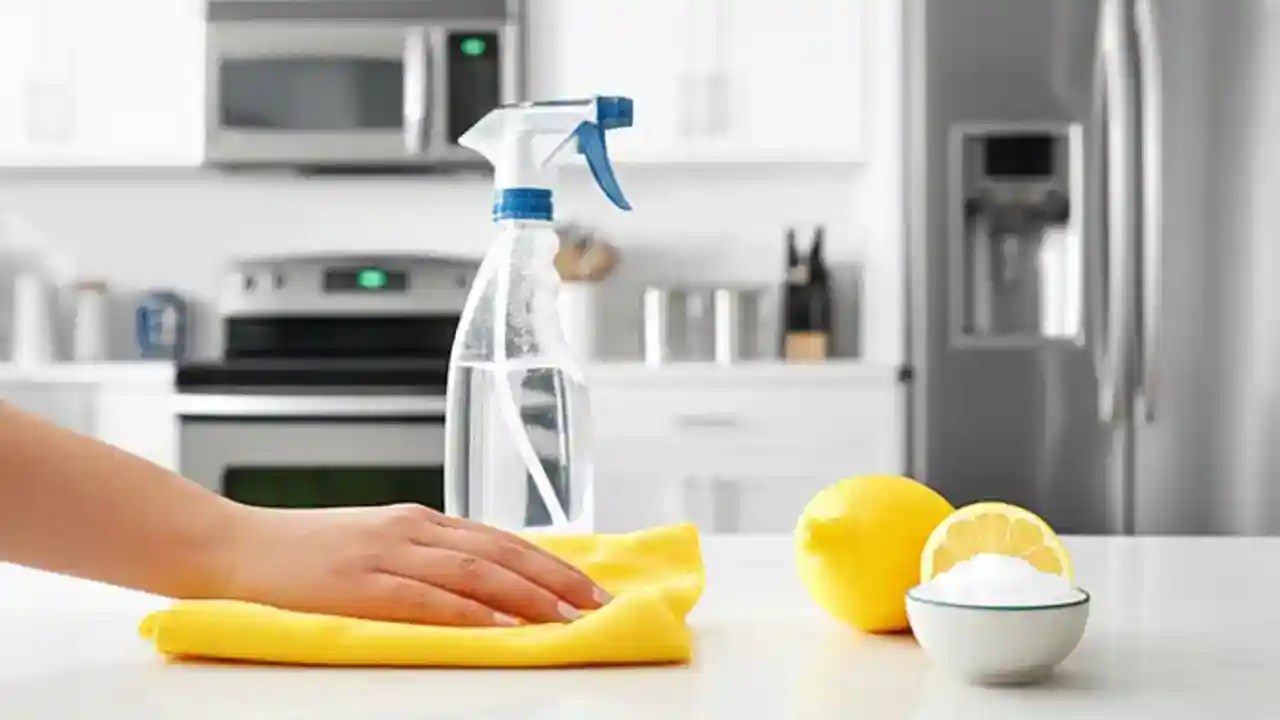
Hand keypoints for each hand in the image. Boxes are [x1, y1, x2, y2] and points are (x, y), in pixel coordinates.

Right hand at [217, 504, 609, 626]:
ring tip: (565, 617)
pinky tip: (500, 626)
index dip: (549, 562)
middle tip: (596, 603)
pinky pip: (425, 598)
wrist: (231, 545)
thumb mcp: (373, 543)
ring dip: (526, 595)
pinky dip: (469, 613)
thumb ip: (423, 558)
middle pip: (500, 551)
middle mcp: (410, 529)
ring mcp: (384, 554)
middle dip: (555, 578)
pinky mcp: (358, 584)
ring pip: (474, 571)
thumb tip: (481, 587)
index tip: (587, 585)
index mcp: (417, 521)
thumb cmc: (301, 552)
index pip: (500, 539)